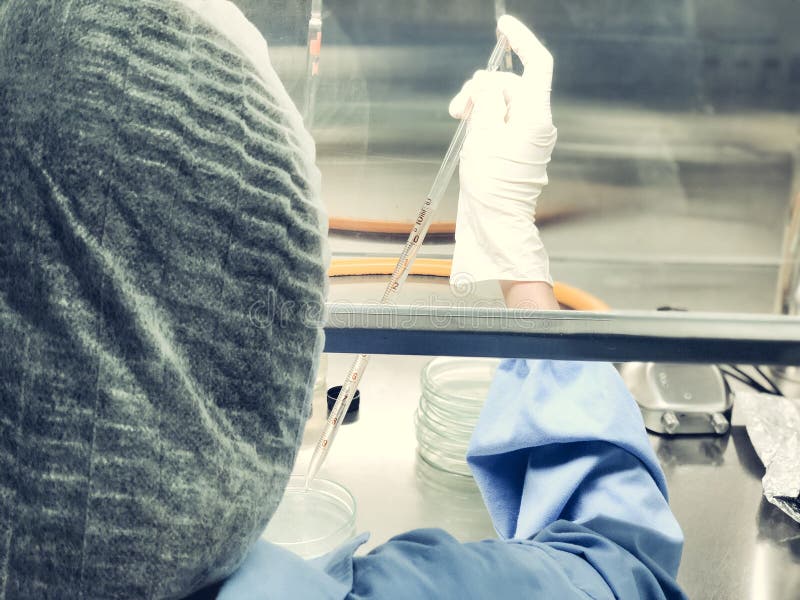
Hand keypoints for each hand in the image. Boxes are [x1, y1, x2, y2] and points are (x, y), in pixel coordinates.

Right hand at [449, 15, 556, 293]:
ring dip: (477, 104)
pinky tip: (468, 130)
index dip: (521, 40)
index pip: (537, 64)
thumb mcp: (483, 133)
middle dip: (480, 87)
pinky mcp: (514, 149)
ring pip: (500, 102)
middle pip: (509, 85)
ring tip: (458, 120)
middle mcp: (536, 123)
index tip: (503, 24)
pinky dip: (482, 119)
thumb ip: (487, 98)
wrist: (496, 224)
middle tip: (456, 110)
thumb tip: (488, 82)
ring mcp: (526, 137)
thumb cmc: (491, 185)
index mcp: (535, 116)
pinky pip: (499, 121)